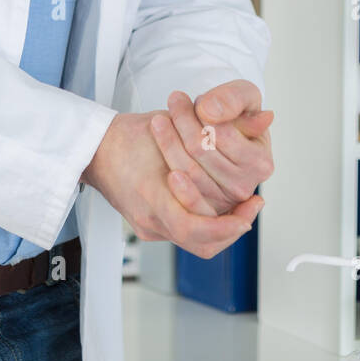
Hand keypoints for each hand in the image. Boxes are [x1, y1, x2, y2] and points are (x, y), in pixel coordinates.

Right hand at [81, 109, 262, 258]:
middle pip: (202, 243)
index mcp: (152, 194)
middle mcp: (150, 218)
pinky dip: (205, 224)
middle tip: (252, 207)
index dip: (230, 224)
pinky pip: (184, 235)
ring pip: (195, 242)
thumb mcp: (174, 122)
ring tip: (241, 211)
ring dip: (221, 228)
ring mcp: (148, 226)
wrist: (94, 149)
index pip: (198, 229)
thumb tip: (265, 118)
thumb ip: (220, 123)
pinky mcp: (148, 227)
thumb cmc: (129, 134)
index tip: (252, 206)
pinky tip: (219, 209)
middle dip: (232, 228)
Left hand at [149, 80, 274, 215]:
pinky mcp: (199, 209)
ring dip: (168, 141)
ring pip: (187, 168)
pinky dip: (167, 167)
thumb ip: (233, 98)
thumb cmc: (236, 118)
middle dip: (182, 122)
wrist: (224, 138)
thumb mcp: (244, 96)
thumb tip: (210, 111)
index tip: (191, 98)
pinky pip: (179, 195)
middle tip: (173, 101)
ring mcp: (220, 202)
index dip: (201, 113)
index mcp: (260, 163)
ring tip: (158, 119)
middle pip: (201, 150)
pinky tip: (158, 147)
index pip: (221, 134)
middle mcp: (243, 187)